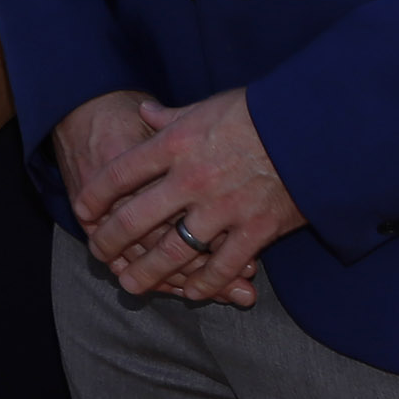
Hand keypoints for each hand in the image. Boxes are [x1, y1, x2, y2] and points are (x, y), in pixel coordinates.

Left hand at [74, 88, 296, 305]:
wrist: (314, 130)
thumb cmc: (258, 114)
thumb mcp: (207, 106)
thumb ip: (170, 117)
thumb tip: (142, 111)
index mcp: (175, 145)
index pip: (120, 173)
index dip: (96, 195)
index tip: (83, 210)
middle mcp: (192, 179)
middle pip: (136, 219)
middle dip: (111, 241)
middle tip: (99, 255)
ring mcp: (224, 208)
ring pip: (174, 251)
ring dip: (149, 272)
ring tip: (131, 285)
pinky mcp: (257, 230)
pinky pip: (223, 266)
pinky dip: (205, 283)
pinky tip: (191, 292)